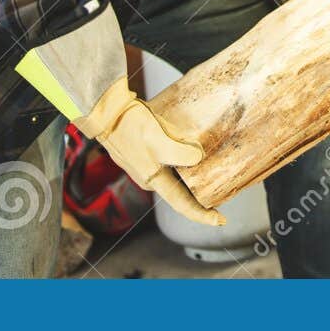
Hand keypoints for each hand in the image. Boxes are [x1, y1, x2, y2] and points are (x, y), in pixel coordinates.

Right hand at [76, 79, 223, 226]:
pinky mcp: (147, 150)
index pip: (182, 205)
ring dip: (193, 177)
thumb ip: (180, 153)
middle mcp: (151, 177)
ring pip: (176, 176)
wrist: (107, 110)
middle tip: (222, 195)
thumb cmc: (129, 127)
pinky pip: (171, 161)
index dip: (203, 214)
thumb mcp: (158, 141)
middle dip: (200, 196)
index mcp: (153, 181)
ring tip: (213, 173)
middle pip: (181, 192)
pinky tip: (194, 151)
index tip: (221, 220)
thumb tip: (198, 158)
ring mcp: (147, 165)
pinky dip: (185, 161)